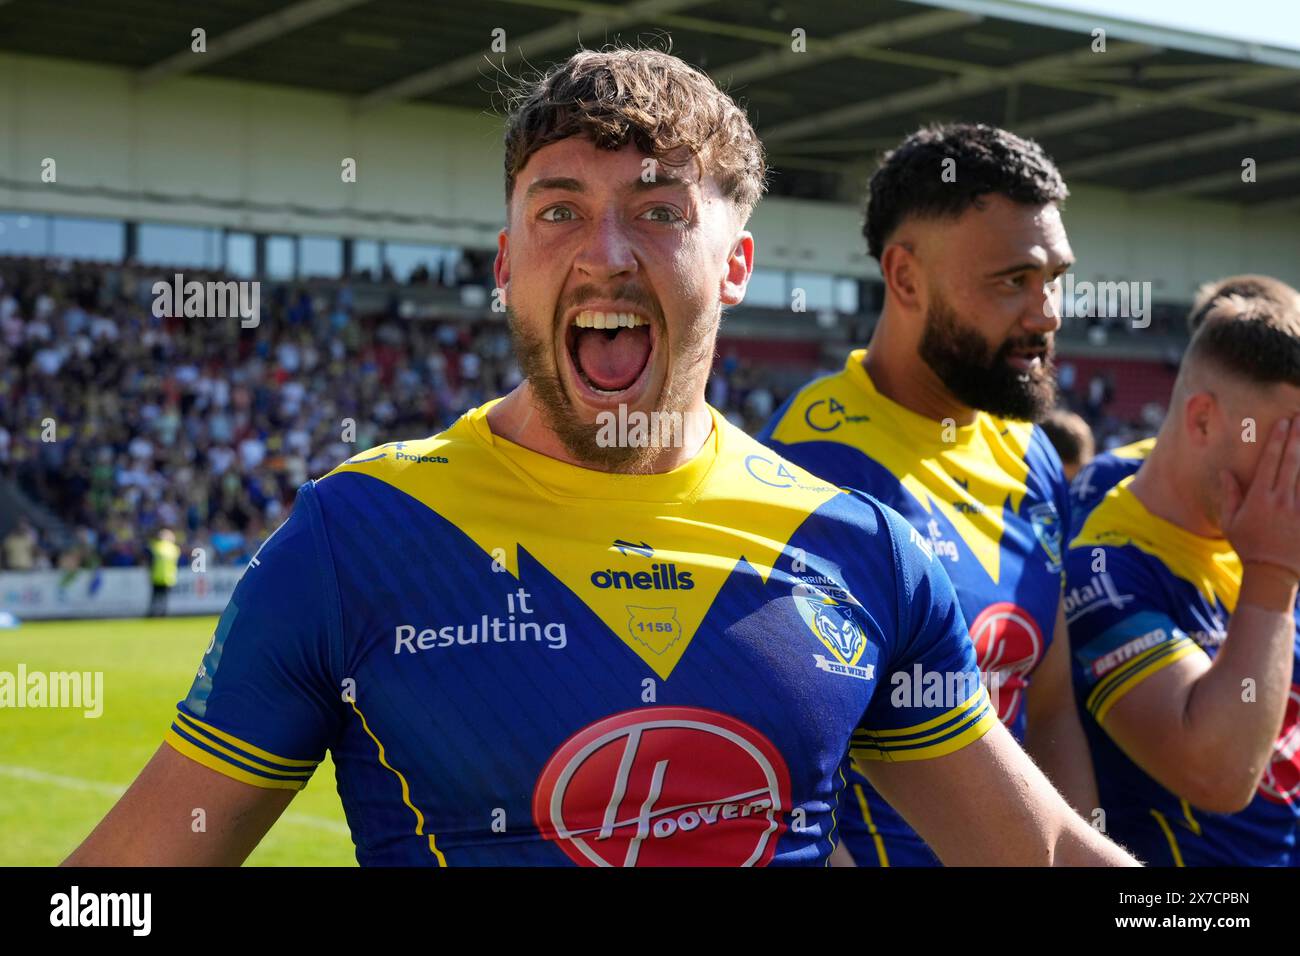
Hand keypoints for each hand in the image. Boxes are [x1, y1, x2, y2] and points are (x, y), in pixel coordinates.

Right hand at [1220, 415, 1299, 580]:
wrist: (1273, 573)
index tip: (1283, 423)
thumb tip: (1225, 472)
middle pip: (1292, 462)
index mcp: (1259, 498)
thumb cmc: (1248, 546)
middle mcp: (1281, 500)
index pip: (1270, 462)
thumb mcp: (1230, 522)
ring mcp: (1298, 509)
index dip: (1277, 441)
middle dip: (1297, 438)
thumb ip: (1229, 495)